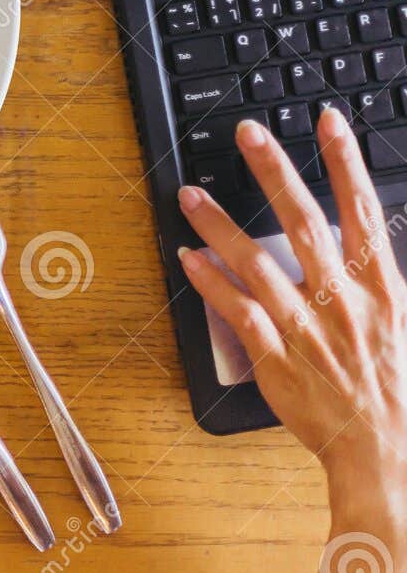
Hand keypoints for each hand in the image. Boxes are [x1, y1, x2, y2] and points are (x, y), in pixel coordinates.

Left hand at [176, 110, 406, 524]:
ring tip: (189, 193)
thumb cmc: (399, 388)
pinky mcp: (277, 358)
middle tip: (247, 133)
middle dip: (275, 173)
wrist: (390, 451)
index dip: (346, 161)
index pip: (364, 210)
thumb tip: (369, 231)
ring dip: (219, 225)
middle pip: (304, 222)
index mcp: (383, 287)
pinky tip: (187, 258)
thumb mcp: (405, 320)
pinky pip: (237, 313)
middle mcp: (343, 300)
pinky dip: (211, 284)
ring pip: (257, 263)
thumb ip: (380, 275)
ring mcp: (307, 328)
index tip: (328, 121)